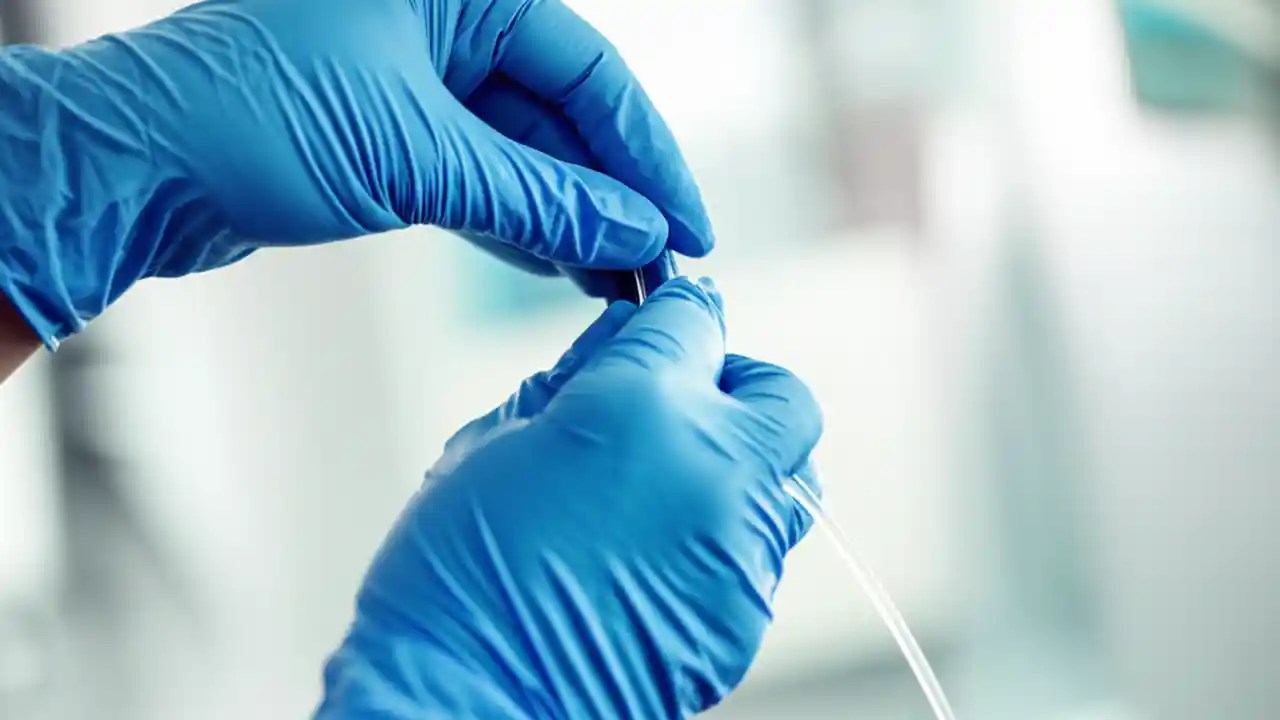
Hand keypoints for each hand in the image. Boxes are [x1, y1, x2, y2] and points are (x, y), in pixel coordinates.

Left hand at [0, 0, 711, 344]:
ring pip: (521, 152)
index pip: (586, 66)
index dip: (643, 150)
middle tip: (657, 263)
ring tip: (619, 279)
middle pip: (560, 111)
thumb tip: (635, 233)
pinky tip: (561, 268)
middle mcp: (438, 24)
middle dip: (609, 191)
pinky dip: (518, 226)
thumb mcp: (420, 156)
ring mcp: (411, 83)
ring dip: (570, 217)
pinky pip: (478, 180)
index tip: (685, 222)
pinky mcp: (385, 139)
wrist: (129, 169)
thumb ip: (541, 197)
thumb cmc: (247, 119)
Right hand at [318, 279, 821, 717]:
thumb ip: (574, 379)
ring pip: (788, 479)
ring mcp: (739, 548)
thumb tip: (621, 338)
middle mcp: (713, 468)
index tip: (668, 322)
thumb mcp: (492, 442)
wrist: (465, 699)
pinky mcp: (745, 616)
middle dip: (742, 385)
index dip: (676, 315)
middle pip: (782, 396)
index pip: (695, 320)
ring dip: (741, 466)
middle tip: (689, 404)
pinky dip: (722, 538)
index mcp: (640, 405)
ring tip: (669, 493)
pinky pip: (758, 553)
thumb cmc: (457, 570)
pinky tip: (656, 560)